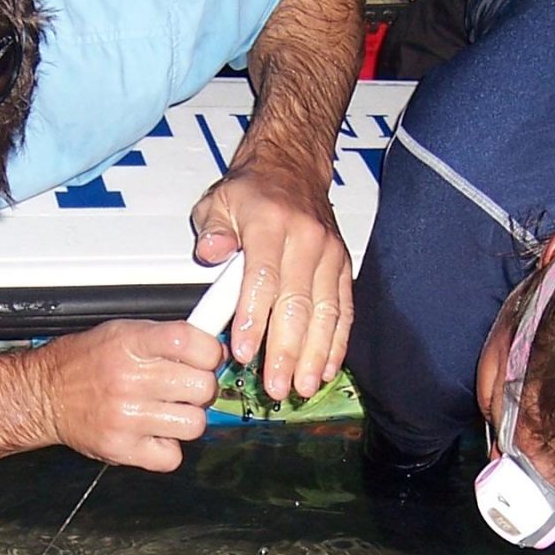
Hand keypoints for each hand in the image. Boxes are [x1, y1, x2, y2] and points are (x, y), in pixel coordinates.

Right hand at [29, 320, 220, 470]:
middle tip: (184, 387)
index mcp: (132, 344)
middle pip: (202, 387)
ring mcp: (126, 417)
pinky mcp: (122, 448)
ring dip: (187, 419)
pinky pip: (172, 457)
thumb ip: (164, 338)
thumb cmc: (84, 362)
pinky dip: (167, 448)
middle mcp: (129, 379)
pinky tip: (153, 432)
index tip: (207, 358)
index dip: (210, 352)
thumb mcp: (122, 332)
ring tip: (167, 411)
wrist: (45, 395)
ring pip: (194, 424)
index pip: (193, 342)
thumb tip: (210, 348)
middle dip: (199, 388)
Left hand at [189, 163, 352, 402]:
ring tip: (301, 388)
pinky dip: (336, 343)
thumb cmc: (254, 190)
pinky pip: (343, 310)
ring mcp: (329, 255)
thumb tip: (210, 255)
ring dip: (313, 355)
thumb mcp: (220, 200)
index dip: (254, 318)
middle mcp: (306, 240)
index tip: (243, 351)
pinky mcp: (343, 268)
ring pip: (325, 313)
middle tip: (276, 386)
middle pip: (297, 304)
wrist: (294, 166)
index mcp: (271, 223)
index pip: (263, 277)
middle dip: (286, 351)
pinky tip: (325, 369)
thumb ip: (213, 231)